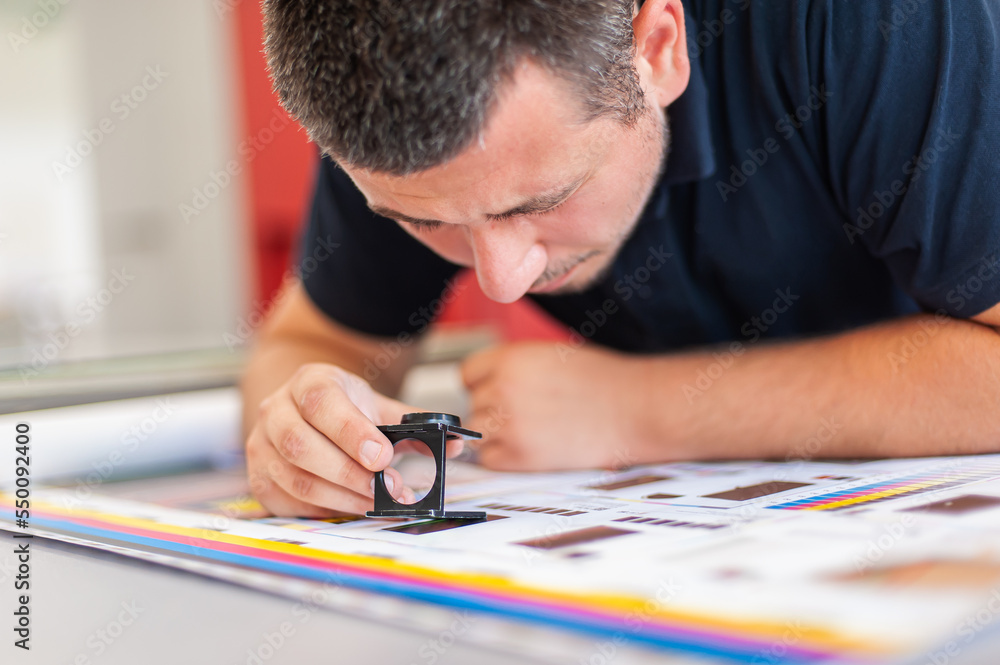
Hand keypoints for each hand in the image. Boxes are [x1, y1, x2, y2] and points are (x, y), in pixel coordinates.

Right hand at [245, 363, 463, 516]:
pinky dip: (322, 509)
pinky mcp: (259, 477)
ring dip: (339, 495)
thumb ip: (416, 425)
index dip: (352, 433)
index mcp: (309, 382)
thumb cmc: (345, 409)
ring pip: (294, 477)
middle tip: (387, 488)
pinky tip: (349, 507)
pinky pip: (286, 501)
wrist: (305, 409)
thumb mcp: (379, 406)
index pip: (323, 404)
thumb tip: (458, 445)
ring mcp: (261, 445)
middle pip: (303, 445)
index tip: (384, 457)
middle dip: (349, 472)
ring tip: (375, 502)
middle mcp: (277, 410)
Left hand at [461, 342, 646, 471]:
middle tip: (527, 412)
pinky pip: (488, 459)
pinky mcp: (520, 455)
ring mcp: (509, 423)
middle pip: (472, 404)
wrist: (633, 409)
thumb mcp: (548, 354)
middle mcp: (503, 389)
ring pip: (477, 433)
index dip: (483, 383)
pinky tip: (530, 446)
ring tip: (530, 429)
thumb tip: (485, 382)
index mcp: (510, 359)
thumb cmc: (601, 380)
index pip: (467, 374)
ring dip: (496, 434)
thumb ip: (512, 366)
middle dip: (493, 409)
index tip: (498, 391)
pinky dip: (503, 457)